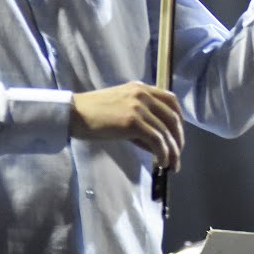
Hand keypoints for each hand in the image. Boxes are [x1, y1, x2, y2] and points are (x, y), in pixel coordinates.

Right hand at [70, 81, 184, 171]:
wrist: (74, 114)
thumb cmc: (94, 114)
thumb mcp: (122, 110)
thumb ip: (141, 120)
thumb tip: (158, 143)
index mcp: (141, 88)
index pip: (171, 100)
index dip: (179, 119)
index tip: (177, 135)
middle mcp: (143, 94)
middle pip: (173, 117)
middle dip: (178, 138)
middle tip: (178, 154)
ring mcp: (138, 107)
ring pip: (166, 131)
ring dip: (172, 151)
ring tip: (171, 164)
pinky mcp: (133, 122)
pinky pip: (157, 140)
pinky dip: (163, 153)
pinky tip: (161, 162)